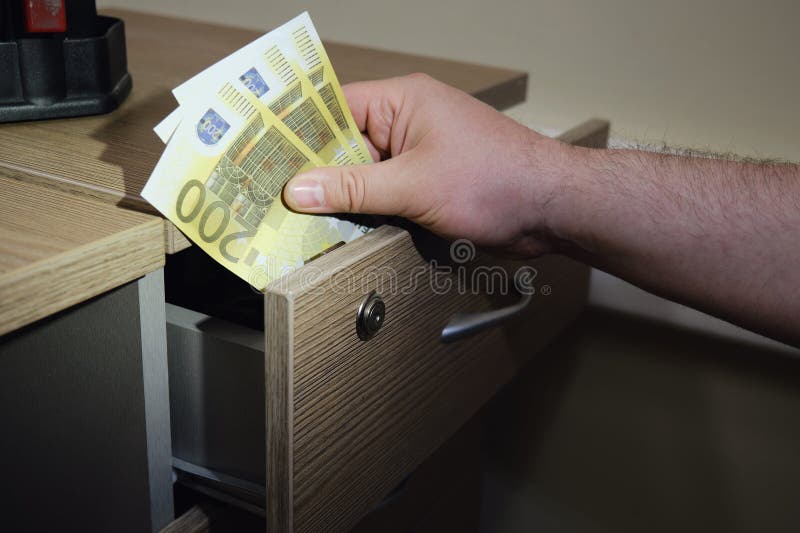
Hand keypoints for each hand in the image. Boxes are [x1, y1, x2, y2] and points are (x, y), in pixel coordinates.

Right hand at [283, 73, 566, 256]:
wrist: (550, 209)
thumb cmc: (497, 180)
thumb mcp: (414, 185)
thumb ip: (354, 188)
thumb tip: (302, 188)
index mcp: (403, 100)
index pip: (332, 109)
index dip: (296, 134)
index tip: (263, 157)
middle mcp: (407, 123)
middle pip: (343, 145)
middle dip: (315, 173)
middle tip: (275, 198)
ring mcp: (417, 155)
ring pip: (362, 174)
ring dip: (342, 197)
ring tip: (300, 219)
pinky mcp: (427, 184)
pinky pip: (384, 194)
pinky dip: (366, 211)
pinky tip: (342, 229)